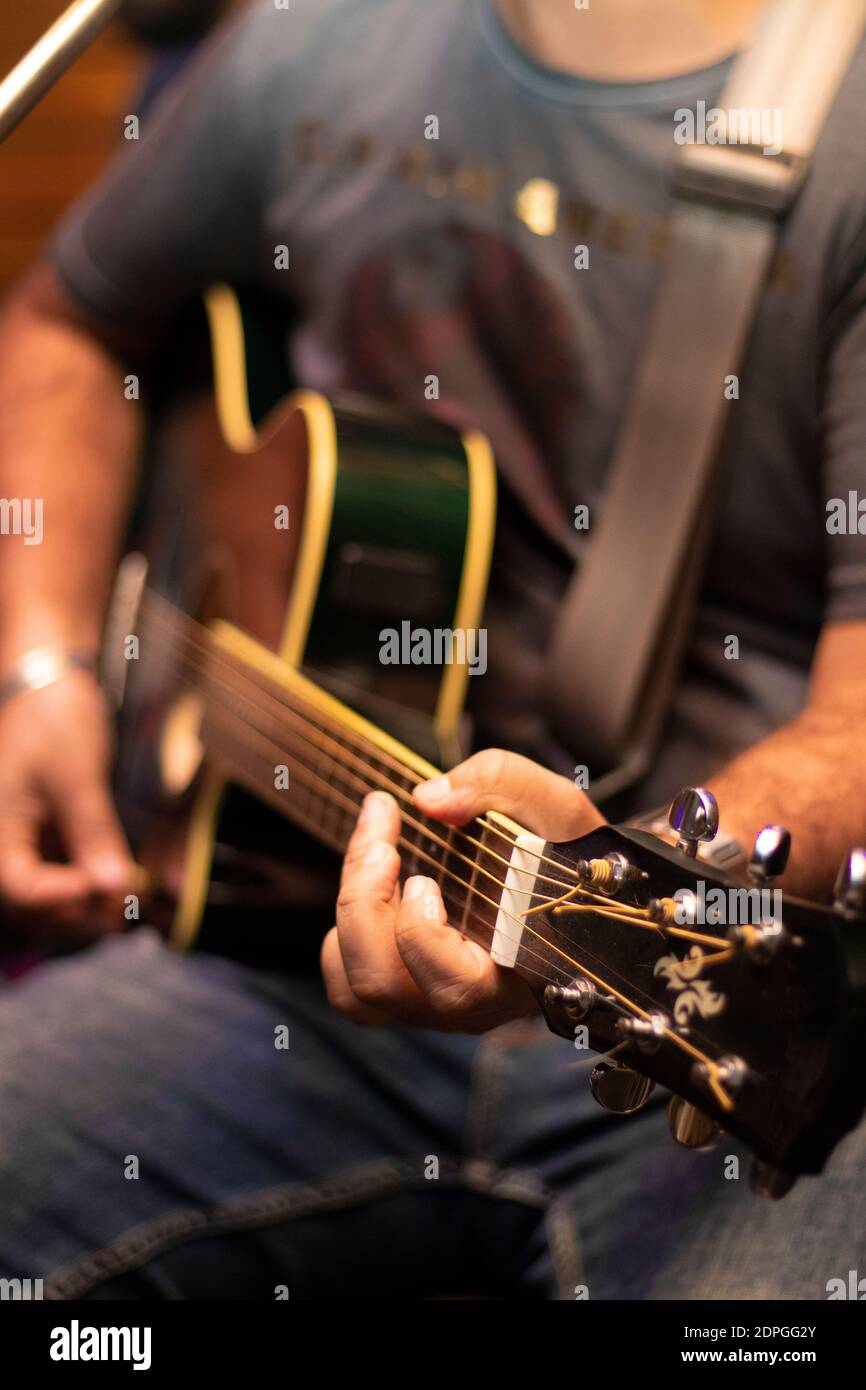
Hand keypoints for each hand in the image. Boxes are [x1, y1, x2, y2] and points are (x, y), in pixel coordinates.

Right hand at [0, 671, 137, 939]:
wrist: (49, 683)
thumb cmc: (53, 720)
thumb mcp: (77, 777)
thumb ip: (93, 834)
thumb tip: (114, 888)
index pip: (22, 889)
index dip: (65, 898)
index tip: (111, 887)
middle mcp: (4, 842)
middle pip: (35, 902)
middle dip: (82, 909)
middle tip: (129, 909)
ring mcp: (26, 840)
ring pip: (53, 891)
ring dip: (91, 902)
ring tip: (133, 900)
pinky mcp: (46, 835)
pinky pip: (64, 870)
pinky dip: (92, 880)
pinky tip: (124, 883)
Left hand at [322, 748, 604, 1032]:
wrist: (579, 886)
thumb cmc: (568, 851)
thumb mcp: (551, 802)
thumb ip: (496, 785)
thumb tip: (427, 799)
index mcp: (515, 975)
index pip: (454, 988)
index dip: (420, 933)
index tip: (423, 876)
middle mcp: (470, 1006)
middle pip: (380, 984)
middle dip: (363, 901)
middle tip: (381, 841)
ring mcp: (433, 1004)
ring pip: (356, 989)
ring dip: (351, 914)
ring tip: (377, 856)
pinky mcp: (408, 993)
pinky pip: (348, 988)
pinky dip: (342, 938)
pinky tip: (373, 889)